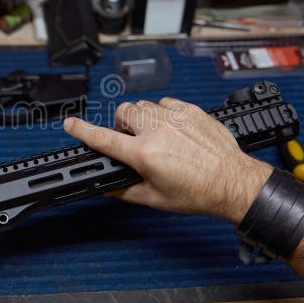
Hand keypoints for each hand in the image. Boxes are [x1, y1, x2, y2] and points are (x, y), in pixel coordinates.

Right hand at [63, 98, 271, 223]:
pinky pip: (166, 102)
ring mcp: (175, 117)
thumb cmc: (198, 192)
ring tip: (155, 136)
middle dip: (122, 125)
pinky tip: (172, 129)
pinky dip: (163, 113)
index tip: (71, 124)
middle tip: (133, 141)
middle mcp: (158, 131)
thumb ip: (125, 191)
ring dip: (143, 118)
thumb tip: (108, 188)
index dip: (83, 131)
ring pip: (144, 105)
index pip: (104, 139)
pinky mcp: (190, 110)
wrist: (232, 182)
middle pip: (123, 113)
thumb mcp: (156, 199)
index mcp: (145, 154)